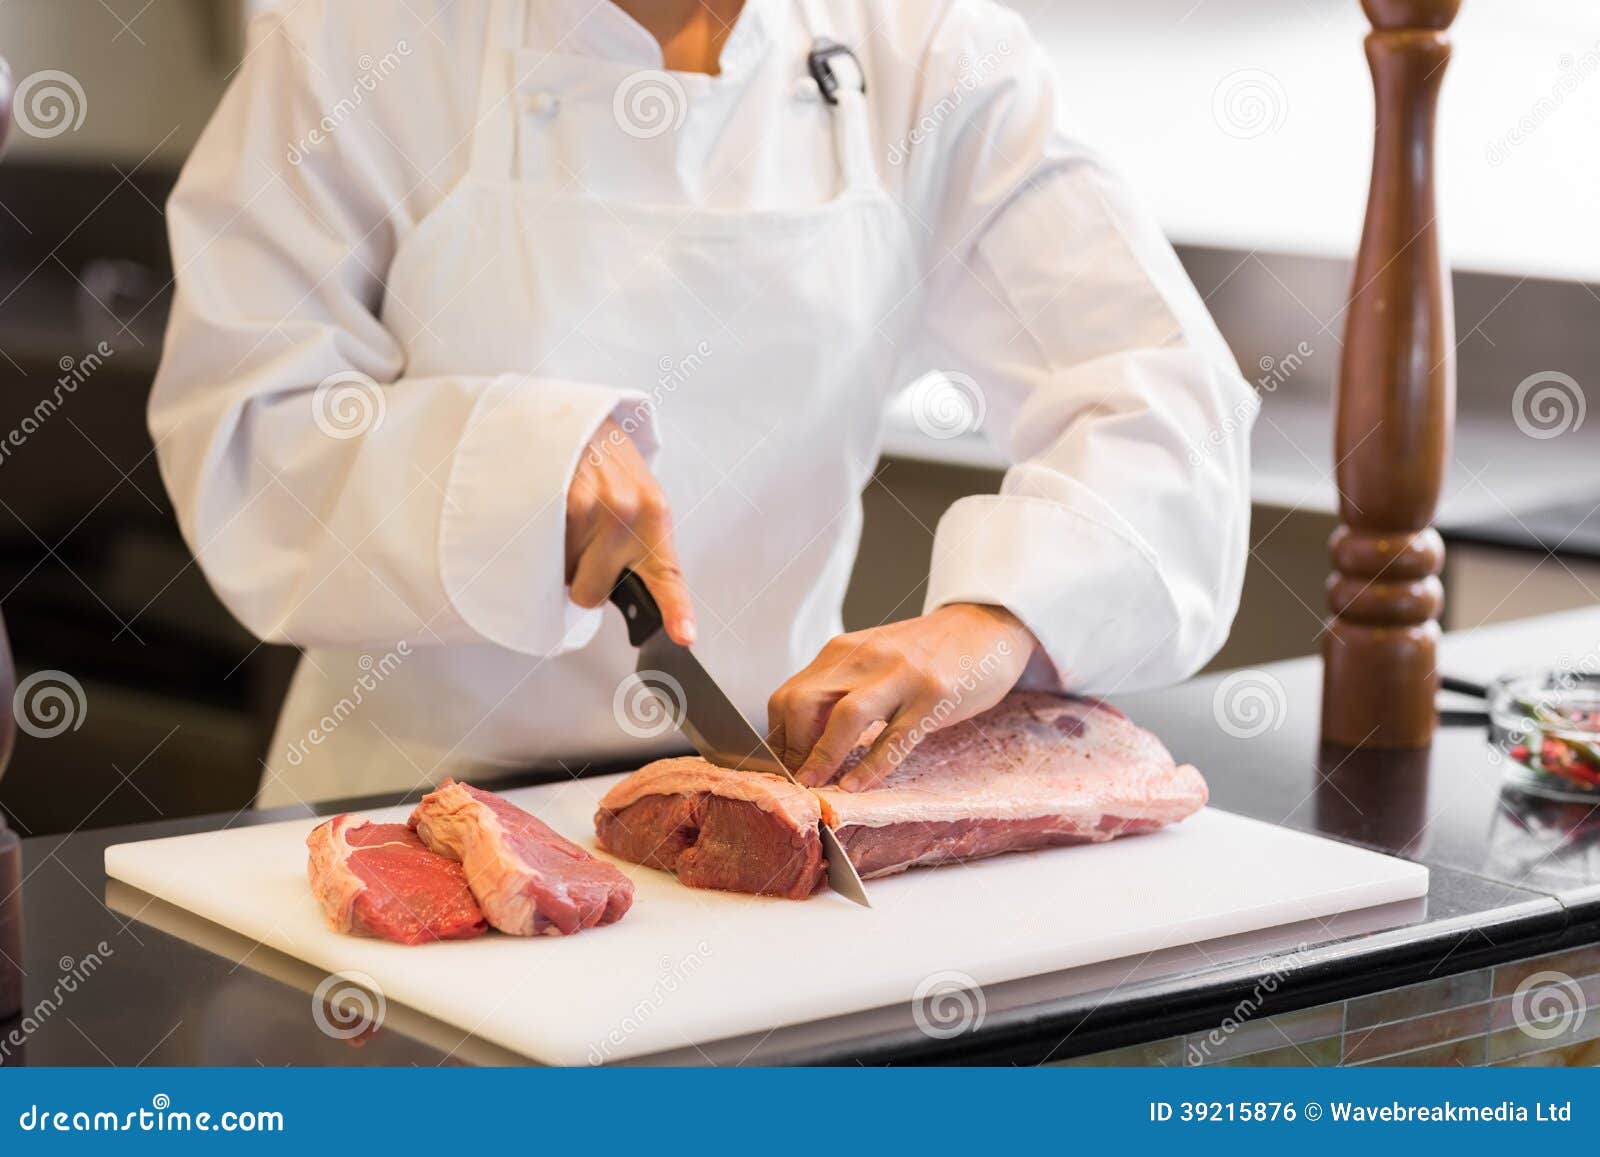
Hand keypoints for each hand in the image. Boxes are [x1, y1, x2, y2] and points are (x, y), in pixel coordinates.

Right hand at [566, 418, 695, 644]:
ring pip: (565, 575)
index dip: (677, 611)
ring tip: (572, 517)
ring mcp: (595, 509)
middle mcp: (629, 515)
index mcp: (656, 518)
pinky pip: (546, 555)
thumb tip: (633, 599)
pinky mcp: (562, 504)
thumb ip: (639, 548)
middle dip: (583, 576)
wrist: (580, 424)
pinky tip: (556, 512)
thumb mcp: (640, 501)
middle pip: (591, 593)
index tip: (684, 637)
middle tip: (587, 539)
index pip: (668, 575)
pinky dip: (545, 541)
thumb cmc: (610, 468)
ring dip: (564, 555)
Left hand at [768, 604, 1035, 791]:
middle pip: (803, 703)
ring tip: (814, 786)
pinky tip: (856, 785)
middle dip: (791, 748)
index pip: (788, 696)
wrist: (985, 625)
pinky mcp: (934, 695)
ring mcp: (900, 675)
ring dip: (822, 757)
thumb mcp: (873, 661)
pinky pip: (894, 737)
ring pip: (844, 717)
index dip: (778, 739)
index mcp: (842, 651)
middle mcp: (864, 658)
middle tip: (795, 782)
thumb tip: (804, 740)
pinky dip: (870, 766)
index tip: (781, 769)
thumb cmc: (926, 653)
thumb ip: (841, 688)